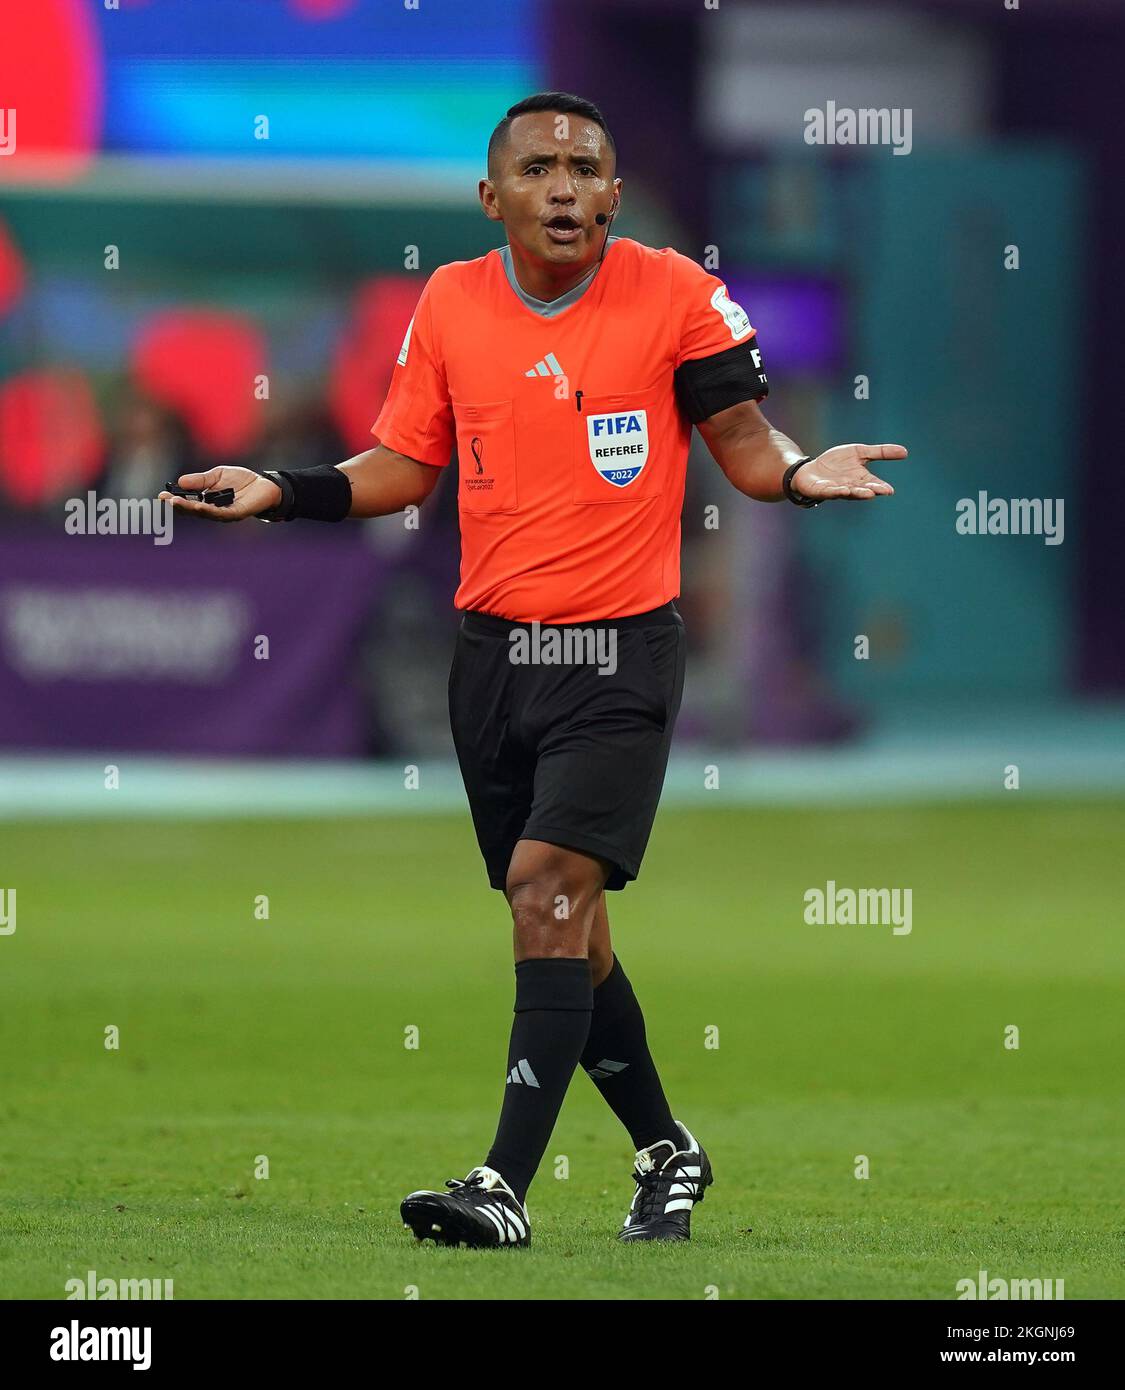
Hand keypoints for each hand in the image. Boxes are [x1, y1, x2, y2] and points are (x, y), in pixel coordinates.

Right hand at [157, 467, 280, 521]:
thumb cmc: (240, 480)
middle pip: (193, 510)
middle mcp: (213, 509)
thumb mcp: (216, 475)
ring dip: (190, 509)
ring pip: (204, 513)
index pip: (187, 502)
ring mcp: (224, 513)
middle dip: (178, 506)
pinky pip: (220, 513)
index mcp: (206, 500)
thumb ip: (200, 480)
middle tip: (166, 500)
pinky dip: (209, 510)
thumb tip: (181, 481)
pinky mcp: (236, 514)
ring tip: (177, 503)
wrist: (263, 484)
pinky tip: (199, 506)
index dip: (174, 500)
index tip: (161, 496)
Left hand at [791, 443, 907, 501]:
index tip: (889, 490)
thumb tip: (905, 452)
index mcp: (861, 479)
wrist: (811, 469)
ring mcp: (836, 490)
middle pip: (862, 490)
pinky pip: (830, 492)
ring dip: (856, 493)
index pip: (874, 484)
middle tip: (878, 492)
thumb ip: (880, 452)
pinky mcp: (822, 490)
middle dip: (870, 491)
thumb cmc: (836, 463)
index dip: (880, 487)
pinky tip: (844, 490)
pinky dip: (837, 491)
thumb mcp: (859, 452)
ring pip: (848, 493)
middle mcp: (851, 487)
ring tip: (866, 494)